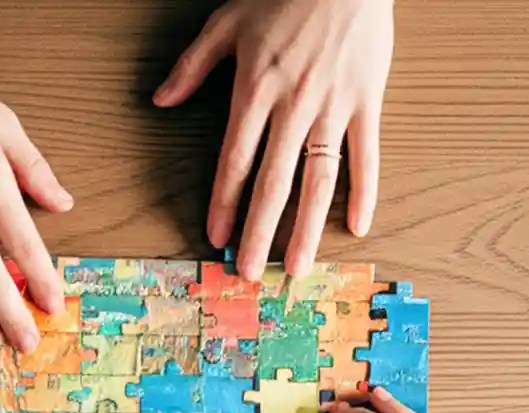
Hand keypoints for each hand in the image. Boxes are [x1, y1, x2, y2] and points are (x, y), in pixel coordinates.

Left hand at [154, 0, 393, 279]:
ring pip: (319, 180)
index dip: (224, 202)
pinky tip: (358, 227)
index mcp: (256, 89)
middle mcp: (294, 106)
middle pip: (274, 182)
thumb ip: (192, 66)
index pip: (235, 160)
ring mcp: (335, 108)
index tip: (215, 237)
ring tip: (298, 266)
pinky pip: (368, 156)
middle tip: (249, 271)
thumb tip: (160, 101)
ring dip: (307, 228)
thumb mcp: (227, 22)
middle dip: (258, 231)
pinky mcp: (368, 102)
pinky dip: (365, 192)